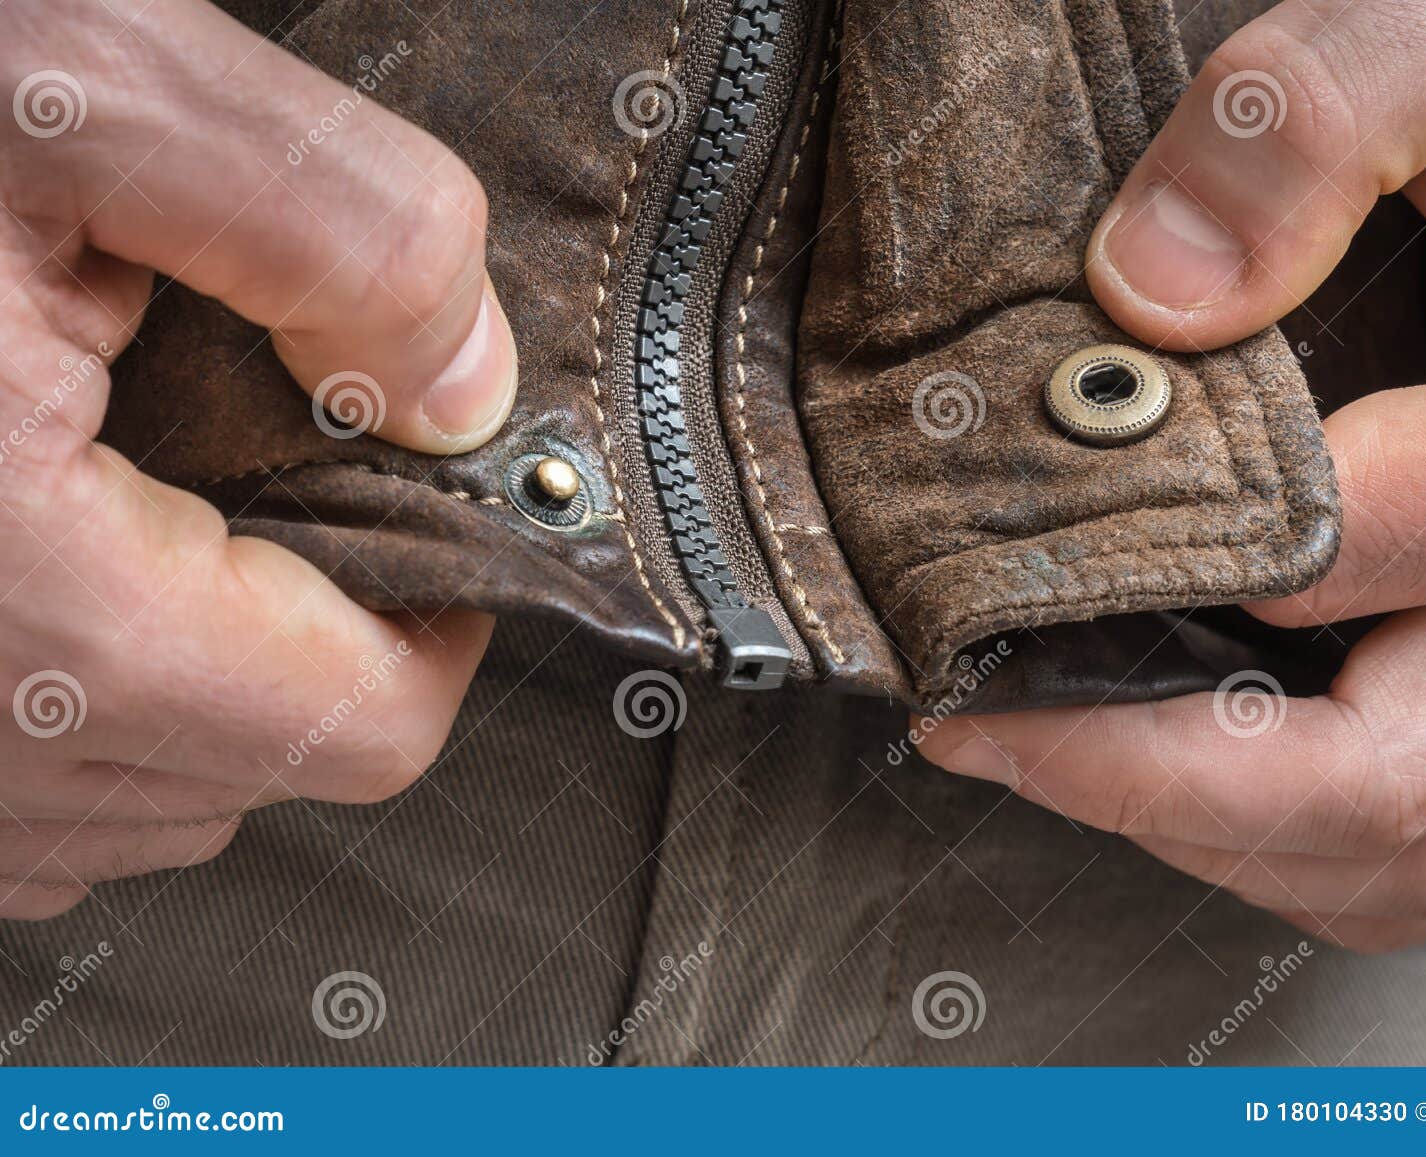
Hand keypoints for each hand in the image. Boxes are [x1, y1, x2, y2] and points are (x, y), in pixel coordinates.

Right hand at [0, 0, 516, 917]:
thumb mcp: (84, 83)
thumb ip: (331, 229)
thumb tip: (458, 387)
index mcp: (14, 602)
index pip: (354, 726)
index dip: (435, 612)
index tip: (424, 505)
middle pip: (252, 770)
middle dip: (312, 630)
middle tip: (275, 467)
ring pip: (129, 800)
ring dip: (194, 670)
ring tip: (143, 494)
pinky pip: (7, 799)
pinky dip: (68, 696)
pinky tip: (39, 554)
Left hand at [921, 0, 1425, 951]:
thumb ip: (1317, 122)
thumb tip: (1152, 297)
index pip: (1354, 557)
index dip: (1148, 596)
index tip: (990, 615)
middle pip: (1390, 779)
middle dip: (1152, 779)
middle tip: (993, 734)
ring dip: (1228, 836)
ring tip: (1078, 764)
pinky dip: (1320, 850)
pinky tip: (1215, 794)